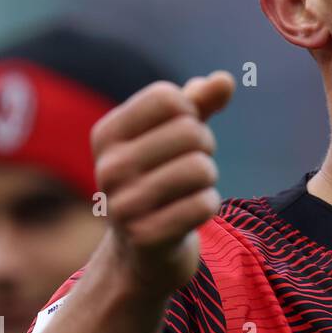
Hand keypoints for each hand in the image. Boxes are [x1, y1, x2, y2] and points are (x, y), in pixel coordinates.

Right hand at [90, 71, 234, 295]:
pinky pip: (204, 204)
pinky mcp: (146, 236)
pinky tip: (190, 213)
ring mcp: (124, 205)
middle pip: (190, 132)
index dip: (190, 112)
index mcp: (107, 134)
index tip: (181, 133)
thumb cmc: (161, 179)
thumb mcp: (174, 137)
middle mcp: (108, 167)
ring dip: (208, 178)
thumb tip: (225, 80)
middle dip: (205, 147)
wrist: (141, 252)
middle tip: (191, 165)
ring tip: (190, 188)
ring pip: (201, 168)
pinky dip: (208, 205)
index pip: (168, 98)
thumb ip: (199, 103)